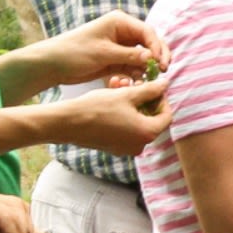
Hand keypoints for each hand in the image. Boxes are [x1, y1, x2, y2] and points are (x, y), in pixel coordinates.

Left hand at [37, 11, 168, 87]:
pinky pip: (133, 66)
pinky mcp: (116, 60)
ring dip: (146, 68)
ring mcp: (120, 47)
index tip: (161, 62)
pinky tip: (133, 82)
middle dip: (157, 57)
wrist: (51, 65)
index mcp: (120, 22)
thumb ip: (129, 55)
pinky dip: (135, 74)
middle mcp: (123, 32)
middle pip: (149, 43)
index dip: (157, 47)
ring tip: (147, 80)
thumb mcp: (103, 53)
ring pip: (143, 57)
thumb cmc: (74, 52)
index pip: (147, 32)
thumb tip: (152, 58)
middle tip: (163, 71)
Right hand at [52, 79, 171, 155]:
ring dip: (132, 103)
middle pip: (151, 118)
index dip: (161, 98)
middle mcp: (139, 145)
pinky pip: (125, 128)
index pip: (166, 115)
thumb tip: (166, 84)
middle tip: (133, 83)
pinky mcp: (113, 147)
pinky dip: (123, 114)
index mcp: (147, 133)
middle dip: (144, 99)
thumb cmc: (97, 108)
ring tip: (120, 85)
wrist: (67, 123)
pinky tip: (112, 97)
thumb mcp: (127, 95)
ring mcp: (126, 149)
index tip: (152, 86)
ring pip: (137, 121)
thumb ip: (150, 90)